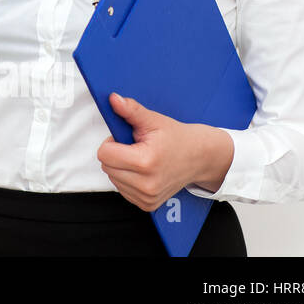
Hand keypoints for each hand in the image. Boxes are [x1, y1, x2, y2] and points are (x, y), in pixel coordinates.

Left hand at [97, 92, 232, 211]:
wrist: (199, 157)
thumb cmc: (176, 138)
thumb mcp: (153, 120)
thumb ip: (130, 110)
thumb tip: (113, 99)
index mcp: (145, 162)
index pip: (104, 154)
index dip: (112, 142)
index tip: (126, 139)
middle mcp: (147, 184)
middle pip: (106, 167)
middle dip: (115, 154)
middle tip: (135, 148)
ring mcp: (148, 197)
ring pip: (112, 179)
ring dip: (121, 168)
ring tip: (141, 159)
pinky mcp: (147, 204)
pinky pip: (122, 190)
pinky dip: (127, 179)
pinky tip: (143, 171)